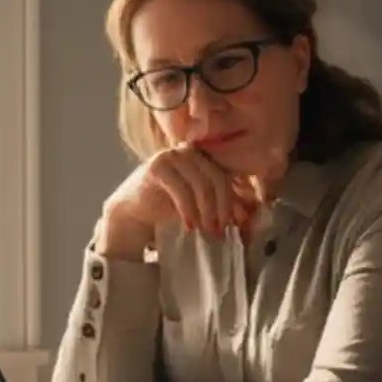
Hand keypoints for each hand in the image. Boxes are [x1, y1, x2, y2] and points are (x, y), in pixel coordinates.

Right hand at [103, 143, 251, 238]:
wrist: (135, 210)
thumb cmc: (170, 205)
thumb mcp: (201, 204)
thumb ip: (222, 204)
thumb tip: (246, 217)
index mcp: (204, 156)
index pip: (226, 176)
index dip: (232, 202)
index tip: (232, 225)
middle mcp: (190, 150)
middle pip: (217, 179)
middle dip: (221, 208)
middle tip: (219, 230)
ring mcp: (173, 155)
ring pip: (201, 185)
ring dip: (206, 212)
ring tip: (206, 230)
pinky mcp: (157, 166)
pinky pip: (181, 190)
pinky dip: (188, 211)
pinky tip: (189, 226)